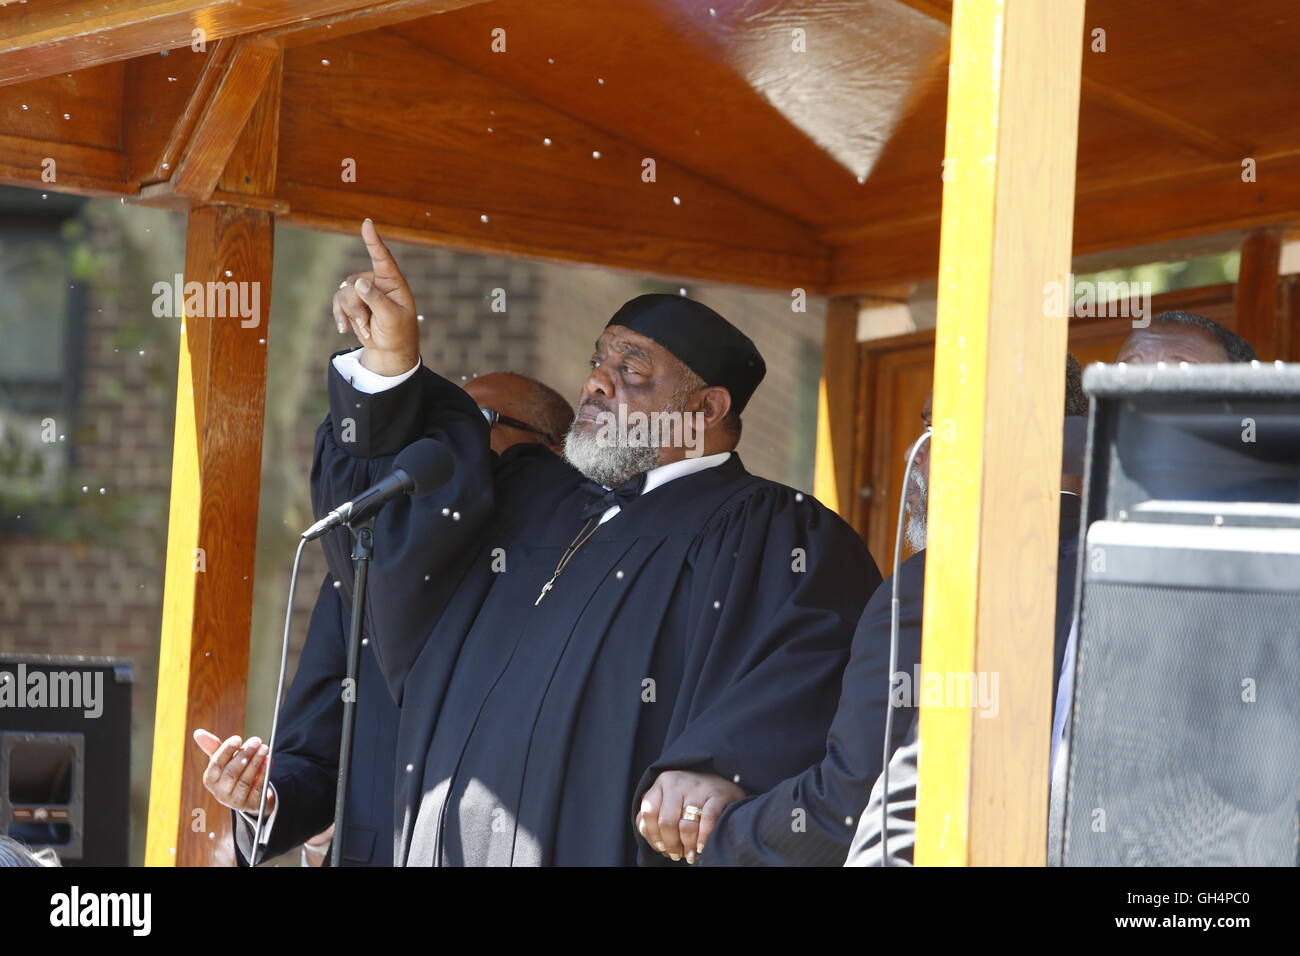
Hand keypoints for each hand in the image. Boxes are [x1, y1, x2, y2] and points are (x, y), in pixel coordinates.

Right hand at [193, 728, 274, 814]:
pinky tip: (269, 760)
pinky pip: (257, 788)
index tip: (238, 738)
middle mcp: (219, 792)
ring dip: (256, 762)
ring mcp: (234, 801)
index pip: (216, 764)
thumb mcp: (224, 760)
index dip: (226, 751)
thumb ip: (213, 747)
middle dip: (245, 755)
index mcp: (210, 779)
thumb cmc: (233, 773)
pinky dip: (264, 773)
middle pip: (231, 772)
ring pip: (245, 780)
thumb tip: (198, 732)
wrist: (249, 796)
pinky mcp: (250, 804)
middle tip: (256, 740)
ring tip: (264, 748)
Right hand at [331, 218, 419, 375]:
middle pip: (354, 282)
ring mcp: (363, 290)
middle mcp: (377, 282)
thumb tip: (359, 281)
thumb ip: (376, 300)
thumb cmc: (397, 333)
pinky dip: (340, 315)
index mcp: (393, 283)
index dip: (373, 240)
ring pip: (344, 292)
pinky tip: (345, 329)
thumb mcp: (391, 319)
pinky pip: (337, 300)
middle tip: (370, 325)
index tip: (367, 223)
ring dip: (351, 314)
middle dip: (357, 307)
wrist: (389, 350)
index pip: (382, 258)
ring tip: (366, 328)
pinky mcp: (352, 300)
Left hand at [636, 770, 743, 862]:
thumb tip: (655, 842)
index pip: (648, 812)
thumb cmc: (690, 795)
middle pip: (666, 822)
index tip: (661, 848)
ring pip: (686, 825)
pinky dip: (703, 838)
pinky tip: (701, 848)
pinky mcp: (717, 794)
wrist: (722, 781)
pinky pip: (707, 821)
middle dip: (671, 844)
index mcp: (662, 783)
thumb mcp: (669, 798)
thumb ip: (656, 815)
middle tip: (677, 855)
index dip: (653, 835)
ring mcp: (697, 788)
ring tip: (690, 855)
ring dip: (687, 846)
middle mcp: (677, 782)